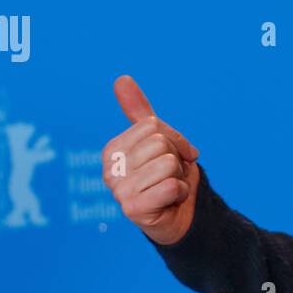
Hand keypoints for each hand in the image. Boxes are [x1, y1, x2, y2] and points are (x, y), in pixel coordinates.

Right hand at [103, 75, 200, 245]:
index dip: (174, 140)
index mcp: (112, 150)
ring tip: (169, 188)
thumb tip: (121, 78)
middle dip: (176, 159)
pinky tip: (170, 201)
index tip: (173, 156)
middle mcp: (109, 170)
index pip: (153, 126)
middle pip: (159, 143)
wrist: (183, 214)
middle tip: (171, 175)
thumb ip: (140, 112)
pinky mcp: (132, 210)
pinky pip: (170, 186)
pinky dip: (179, 192)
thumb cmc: (168, 175)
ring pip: (166, 164)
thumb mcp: (158, 140)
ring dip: (178, 177)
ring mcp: (118, 191)